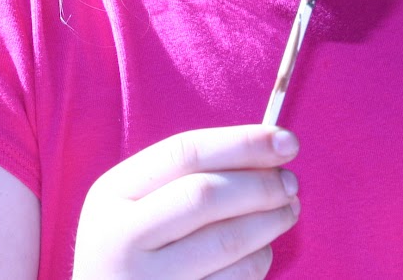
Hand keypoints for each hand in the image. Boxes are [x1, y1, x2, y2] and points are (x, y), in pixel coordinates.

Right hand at [72, 125, 302, 279]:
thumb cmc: (139, 245)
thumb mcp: (140, 203)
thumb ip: (189, 175)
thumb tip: (271, 149)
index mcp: (111, 195)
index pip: (185, 152)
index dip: (243, 142)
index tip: (286, 141)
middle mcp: (119, 239)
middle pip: (206, 195)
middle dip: (261, 184)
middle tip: (291, 183)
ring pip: (227, 242)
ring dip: (271, 221)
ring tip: (287, 211)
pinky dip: (259, 261)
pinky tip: (261, 251)